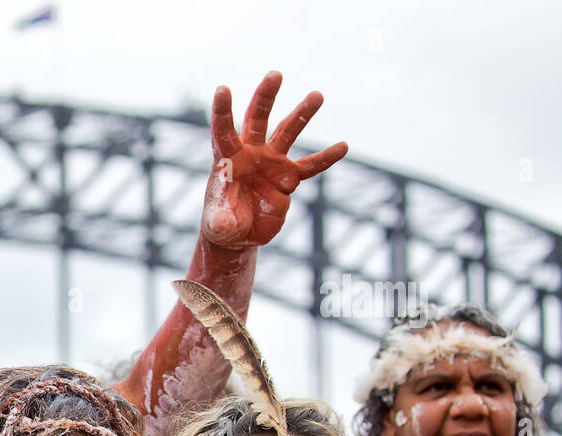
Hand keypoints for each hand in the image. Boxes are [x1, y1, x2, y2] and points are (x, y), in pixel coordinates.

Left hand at [201, 71, 346, 248]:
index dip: (222, 112)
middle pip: (257, 119)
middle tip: (275, 74)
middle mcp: (251, 154)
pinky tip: (343, 146)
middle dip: (265, 97)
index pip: (224, 131)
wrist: (239, 234)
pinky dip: (326, 157)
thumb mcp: (219, 227)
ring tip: (317, 95)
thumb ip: (220, 222)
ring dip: (302, 114)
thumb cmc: (221, 225)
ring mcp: (272, 163)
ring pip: (288, 132)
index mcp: (229, 160)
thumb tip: (223, 225)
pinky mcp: (288, 179)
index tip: (222, 89)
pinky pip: (311, 166)